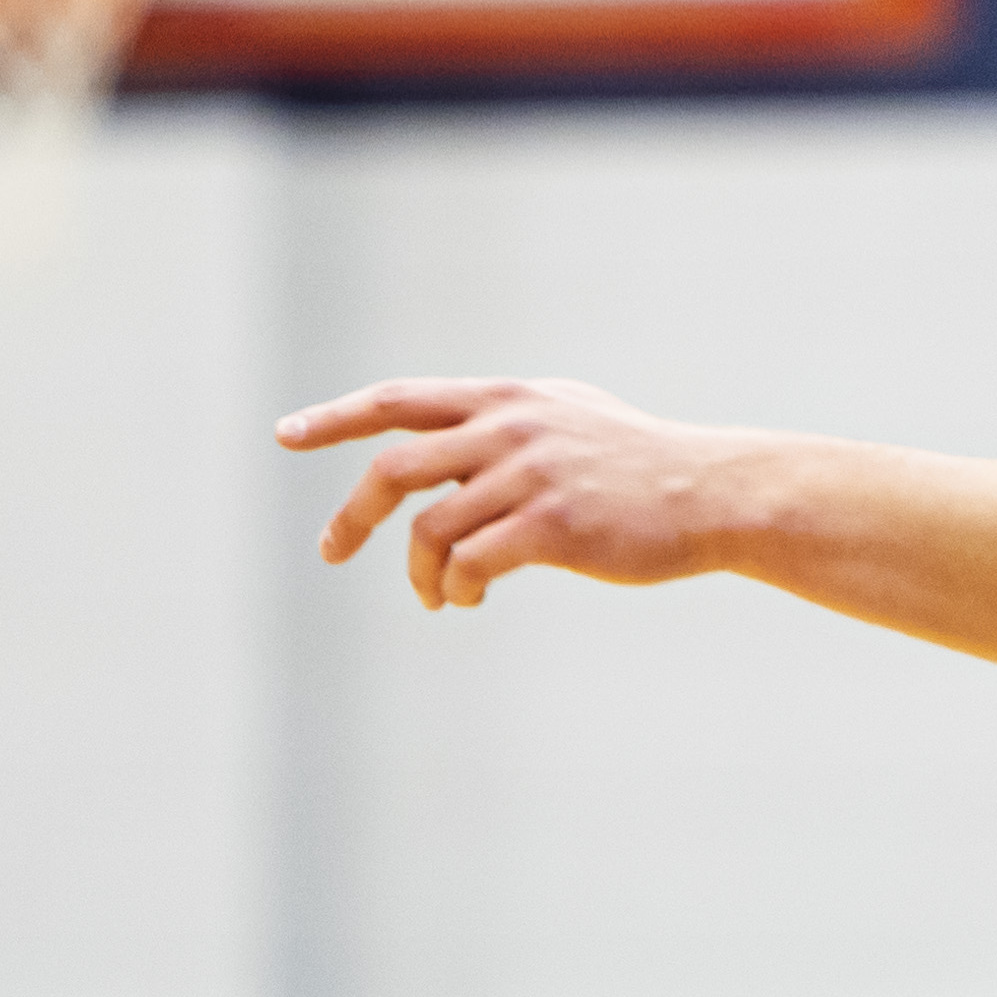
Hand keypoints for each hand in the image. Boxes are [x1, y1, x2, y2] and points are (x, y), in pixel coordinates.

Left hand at [281, 377, 756, 607]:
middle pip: (393, 467)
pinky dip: (457, 589)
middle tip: (330, 552)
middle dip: (350, 516)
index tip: (286, 433)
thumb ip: (505, 420)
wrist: (711, 493)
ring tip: (437, 596)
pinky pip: (470, 564)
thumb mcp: (567, 416)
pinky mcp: (551, 524)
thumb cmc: (638, 464)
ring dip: (418, 573)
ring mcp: (529, 474)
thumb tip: (443, 441)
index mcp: (506, 398)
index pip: (400, 399)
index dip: (336, 416)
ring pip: (428, 529)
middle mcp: (509, 427)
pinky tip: (470, 599)